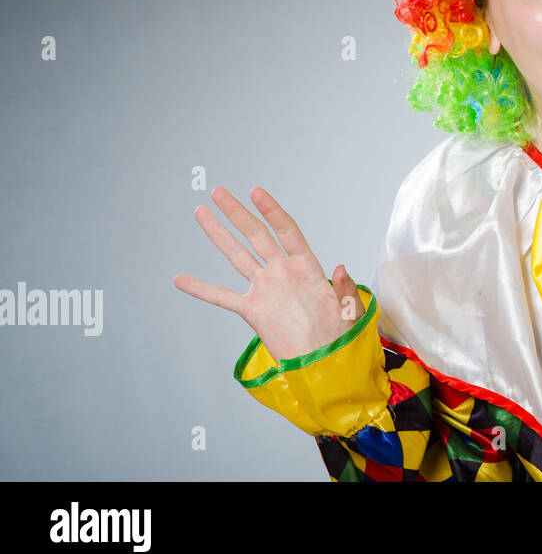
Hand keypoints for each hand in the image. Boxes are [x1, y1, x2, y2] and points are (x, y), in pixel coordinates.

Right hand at [175, 186, 361, 361]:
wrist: (323, 361)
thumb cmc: (340, 335)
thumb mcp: (350, 311)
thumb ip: (345, 290)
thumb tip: (340, 268)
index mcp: (307, 266)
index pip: (286, 230)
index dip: (271, 211)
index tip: (255, 192)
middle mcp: (282, 272)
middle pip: (257, 235)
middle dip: (238, 213)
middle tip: (219, 192)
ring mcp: (265, 289)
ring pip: (237, 256)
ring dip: (219, 234)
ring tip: (201, 212)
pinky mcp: (253, 310)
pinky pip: (222, 297)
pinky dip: (202, 289)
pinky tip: (181, 279)